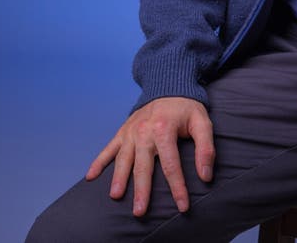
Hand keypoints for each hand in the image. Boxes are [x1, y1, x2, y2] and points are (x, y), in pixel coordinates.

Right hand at [85, 96, 214, 216]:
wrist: (168, 85)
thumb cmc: (186, 108)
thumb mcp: (202, 122)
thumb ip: (206, 148)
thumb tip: (205, 176)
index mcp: (165, 129)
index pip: (171, 164)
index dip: (178, 187)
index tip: (183, 206)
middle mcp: (144, 131)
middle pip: (143, 165)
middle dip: (142, 190)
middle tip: (140, 212)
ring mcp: (131, 132)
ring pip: (123, 159)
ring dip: (118, 178)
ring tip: (116, 196)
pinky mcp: (123, 131)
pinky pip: (109, 148)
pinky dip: (99, 162)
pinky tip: (90, 176)